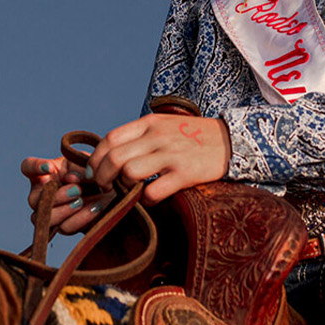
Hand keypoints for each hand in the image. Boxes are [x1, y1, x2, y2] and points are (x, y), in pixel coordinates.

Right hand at [21, 153, 102, 235]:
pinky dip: (80, 218)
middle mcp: (41, 194)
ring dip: (64, 210)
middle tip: (77, 190)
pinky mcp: (62, 227)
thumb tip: (71, 180)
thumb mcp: (87, 166)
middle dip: (56, 196)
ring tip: (82, 201)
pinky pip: (64, 227)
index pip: (28, 167)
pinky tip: (94, 208)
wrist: (109, 192)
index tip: (49, 168)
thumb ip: (78, 169)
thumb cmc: (92, 175)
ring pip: (45, 218)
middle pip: (34, 200)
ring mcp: (49, 213)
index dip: (34, 167)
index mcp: (45, 174)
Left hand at [88, 113, 230, 204]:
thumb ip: (141, 136)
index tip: (93, 172)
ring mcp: (172, 154)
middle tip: (103, 187)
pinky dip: (146, 201)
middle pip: (115, 158)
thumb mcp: (165, 125)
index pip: (111, 139)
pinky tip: (150, 201)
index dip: (96, 158)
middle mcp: (158, 136)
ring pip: (130, 173)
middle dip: (101, 177)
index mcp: (150, 123)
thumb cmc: (193, 136)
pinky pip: (154, 191)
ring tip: (127, 193)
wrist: (232, 140)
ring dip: (122, 188)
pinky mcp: (185, 173)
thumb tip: (111, 155)